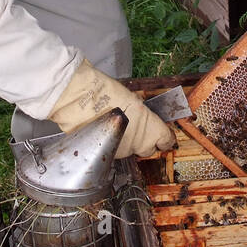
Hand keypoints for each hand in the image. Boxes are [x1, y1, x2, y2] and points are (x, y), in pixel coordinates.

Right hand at [49, 59, 174, 158]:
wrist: (81, 99)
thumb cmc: (106, 93)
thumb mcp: (133, 99)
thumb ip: (142, 113)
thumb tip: (142, 116)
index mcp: (150, 128)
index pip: (165, 140)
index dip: (164, 138)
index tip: (162, 137)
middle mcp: (138, 142)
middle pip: (148, 149)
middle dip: (144, 142)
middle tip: (136, 130)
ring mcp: (121, 150)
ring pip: (129, 151)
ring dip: (125, 143)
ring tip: (114, 127)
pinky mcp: (105, 153)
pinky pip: (113, 151)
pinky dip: (110, 144)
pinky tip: (104, 131)